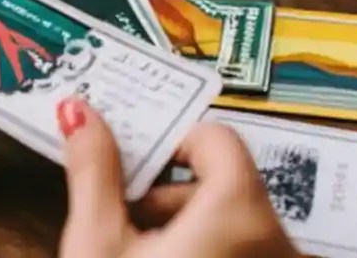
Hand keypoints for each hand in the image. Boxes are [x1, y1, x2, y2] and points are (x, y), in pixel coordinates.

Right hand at [56, 97, 297, 257]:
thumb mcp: (98, 244)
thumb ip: (94, 171)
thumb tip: (79, 112)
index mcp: (240, 215)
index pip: (215, 137)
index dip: (166, 141)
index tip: (130, 162)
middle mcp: (277, 242)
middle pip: (224, 181)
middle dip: (167, 191)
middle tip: (122, 217)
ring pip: (233, 220)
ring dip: (185, 225)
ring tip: (135, 252)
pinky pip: (244, 249)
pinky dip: (209, 249)